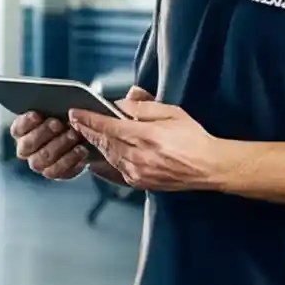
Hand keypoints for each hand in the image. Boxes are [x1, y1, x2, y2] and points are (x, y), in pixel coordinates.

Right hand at [10, 111, 89, 180]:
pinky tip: (81, 149)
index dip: (25, 123)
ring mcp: (40, 163)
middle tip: (58, 124)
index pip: (17, 128)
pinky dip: (69, 160)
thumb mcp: (64, 107)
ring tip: (74, 135)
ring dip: (58, 146)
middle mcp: (27, 149)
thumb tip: (59, 106)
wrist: (90, 134)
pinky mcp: (56, 172)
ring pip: (40, 160)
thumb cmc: (72, 117)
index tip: (37, 114)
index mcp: (23, 130)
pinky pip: (57, 172)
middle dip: (43, 133)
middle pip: (26, 146)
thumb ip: (56, 104)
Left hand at [68, 100, 229, 191]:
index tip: (75, 113)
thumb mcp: (171, 112)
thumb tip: (123, 102)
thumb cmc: (193, 138)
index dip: (88, 119)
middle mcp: (138, 156)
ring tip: (88, 135)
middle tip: (75, 122)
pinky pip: (116, 170)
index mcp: (145, 135)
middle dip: (87, 131)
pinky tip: (102, 155)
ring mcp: (138, 172)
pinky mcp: (141, 182)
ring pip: (108, 156)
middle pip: (103, 142)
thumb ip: (144, 106)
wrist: (209, 167)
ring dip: (96, 145)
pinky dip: (107, 160)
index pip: (106, 126)